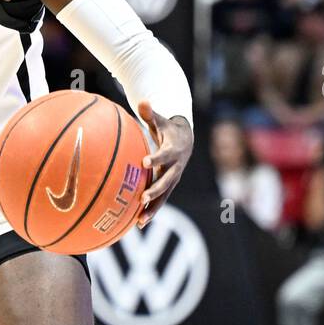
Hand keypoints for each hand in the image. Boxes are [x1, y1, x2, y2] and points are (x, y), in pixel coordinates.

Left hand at [137, 101, 192, 227]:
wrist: (186, 141)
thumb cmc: (168, 129)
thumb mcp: (160, 120)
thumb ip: (150, 113)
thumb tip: (143, 100)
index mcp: (173, 150)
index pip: (164, 155)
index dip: (156, 159)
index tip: (144, 162)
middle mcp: (175, 168)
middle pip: (166, 181)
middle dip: (155, 190)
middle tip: (142, 198)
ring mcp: (173, 179)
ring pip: (164, 196)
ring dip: (153, 208)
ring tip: (140, 221)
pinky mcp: (169, 187)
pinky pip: (161, 201)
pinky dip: (151, 211)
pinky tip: (137, 224)